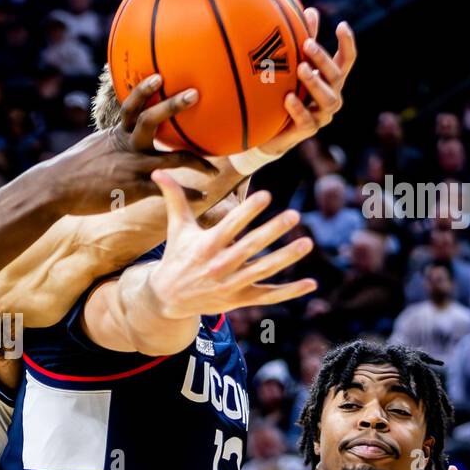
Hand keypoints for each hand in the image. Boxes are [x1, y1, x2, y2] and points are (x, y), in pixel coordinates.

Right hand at [54, 75, 217, 214]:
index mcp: (115, 134)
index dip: (144, 89)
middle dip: (173, 105)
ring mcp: (130, 167)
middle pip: (151, 120)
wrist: (55, 190)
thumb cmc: (72, 171)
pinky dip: (187, 193)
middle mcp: (125, 146)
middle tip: (195, 94)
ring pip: (171, 159)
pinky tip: (202, 197)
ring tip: (216, 169)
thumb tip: (120, 135)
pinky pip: (166, 188)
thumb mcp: (90, 148)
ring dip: (197, 162)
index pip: (131, 105)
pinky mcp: (133, 189)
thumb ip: (110, 141)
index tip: (160, 75)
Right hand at [145, 172, 317, 317]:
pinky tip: (310, 283)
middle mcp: (218, 266)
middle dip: (272, 231)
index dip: (247, 211)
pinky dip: (289, 292)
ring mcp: (230, 285)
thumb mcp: (177, 228)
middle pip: (249, 248)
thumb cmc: (176, 255)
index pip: (229, 226)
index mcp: (205, 246)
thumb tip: (159, 169)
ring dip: (285, 258)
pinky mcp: (239, 300)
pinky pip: (267, 296)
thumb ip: (174, 198)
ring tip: (307, 243)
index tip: (266, 195)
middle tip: (294, 215)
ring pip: (262, 271)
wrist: (167, 298)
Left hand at [258, 8, 356, 158]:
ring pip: (329, 99)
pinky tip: (287, 98)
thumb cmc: (286, 93)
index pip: (347, 60)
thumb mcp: (295, 67)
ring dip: (315, 83)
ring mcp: (322, 115)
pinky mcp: (308, 131)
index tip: (341, 25)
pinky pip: (307, 121)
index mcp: (331, 80)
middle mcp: (332, 96)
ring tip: (300, 69)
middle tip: (307, 43)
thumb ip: (304, 42)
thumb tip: (310, 10)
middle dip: (323, 59)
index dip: (347, 43)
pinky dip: (298, 109)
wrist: (271, 132)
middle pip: (337, 76)